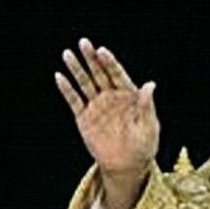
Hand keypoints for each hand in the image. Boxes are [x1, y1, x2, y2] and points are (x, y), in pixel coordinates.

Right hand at [55, 38, 159, 208]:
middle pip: (99, 73)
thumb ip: (147, 106)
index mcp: (129, 95)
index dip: (110, 63)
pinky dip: (67, 90)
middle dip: (91, 58)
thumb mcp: (149, 127)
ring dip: (76, 69)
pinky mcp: (84, 118)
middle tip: (84, 42)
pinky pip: (74, 101)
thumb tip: (150, 84)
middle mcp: (111, 97)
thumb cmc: (144, 146)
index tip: (102, 51)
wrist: (127, 166)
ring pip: (85, 83)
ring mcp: (97, 106)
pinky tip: (59, 77)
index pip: (117, 74)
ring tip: (67, 54)